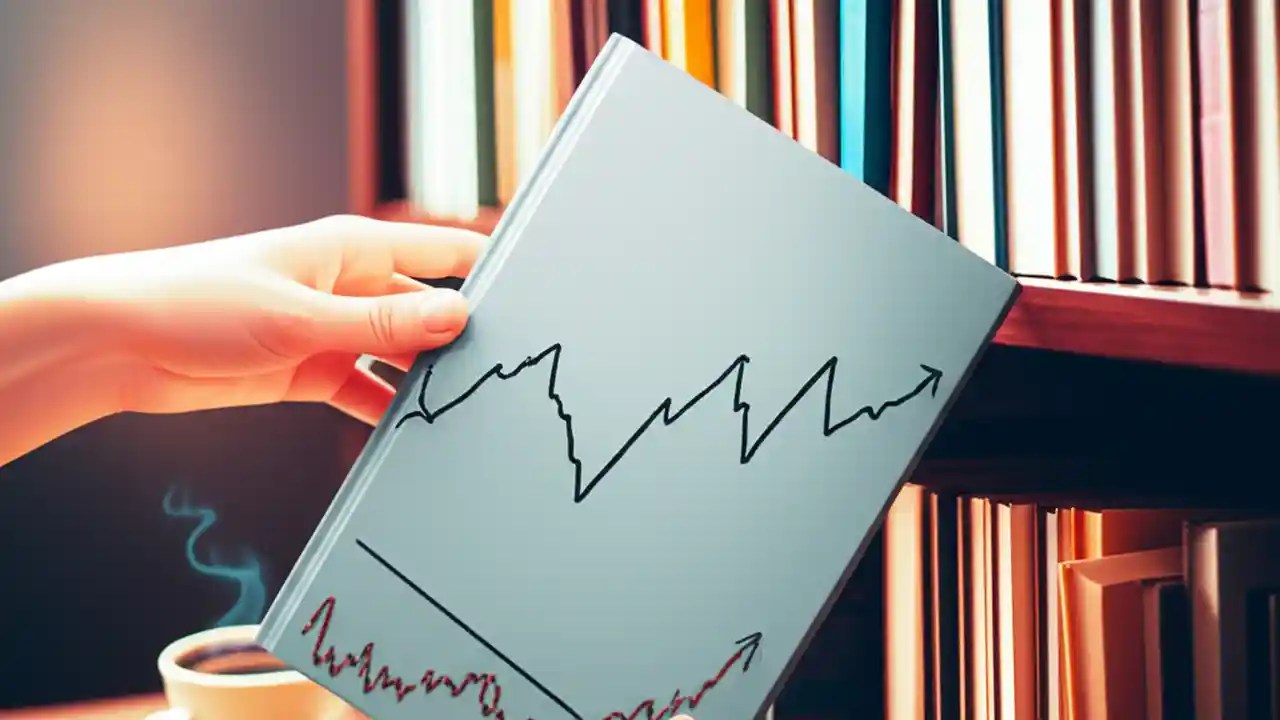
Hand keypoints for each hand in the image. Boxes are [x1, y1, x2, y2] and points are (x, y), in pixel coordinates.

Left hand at [0, 215, 483, 464]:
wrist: (124, 344)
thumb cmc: (202, 303)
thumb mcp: (302, 316)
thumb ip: (384, 321)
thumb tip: (460, 316)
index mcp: (354, 249)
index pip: (445, 251)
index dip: (492, 271)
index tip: (540, 298)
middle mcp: (351, 284)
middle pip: (429, 308)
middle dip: (465, 337)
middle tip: (508, 373)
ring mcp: (333, 327)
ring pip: (402, 353)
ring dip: (426, 378)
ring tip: (470, 409)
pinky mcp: (312, 368)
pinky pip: (367, 387)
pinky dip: (388, 406)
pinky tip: (414, 431)